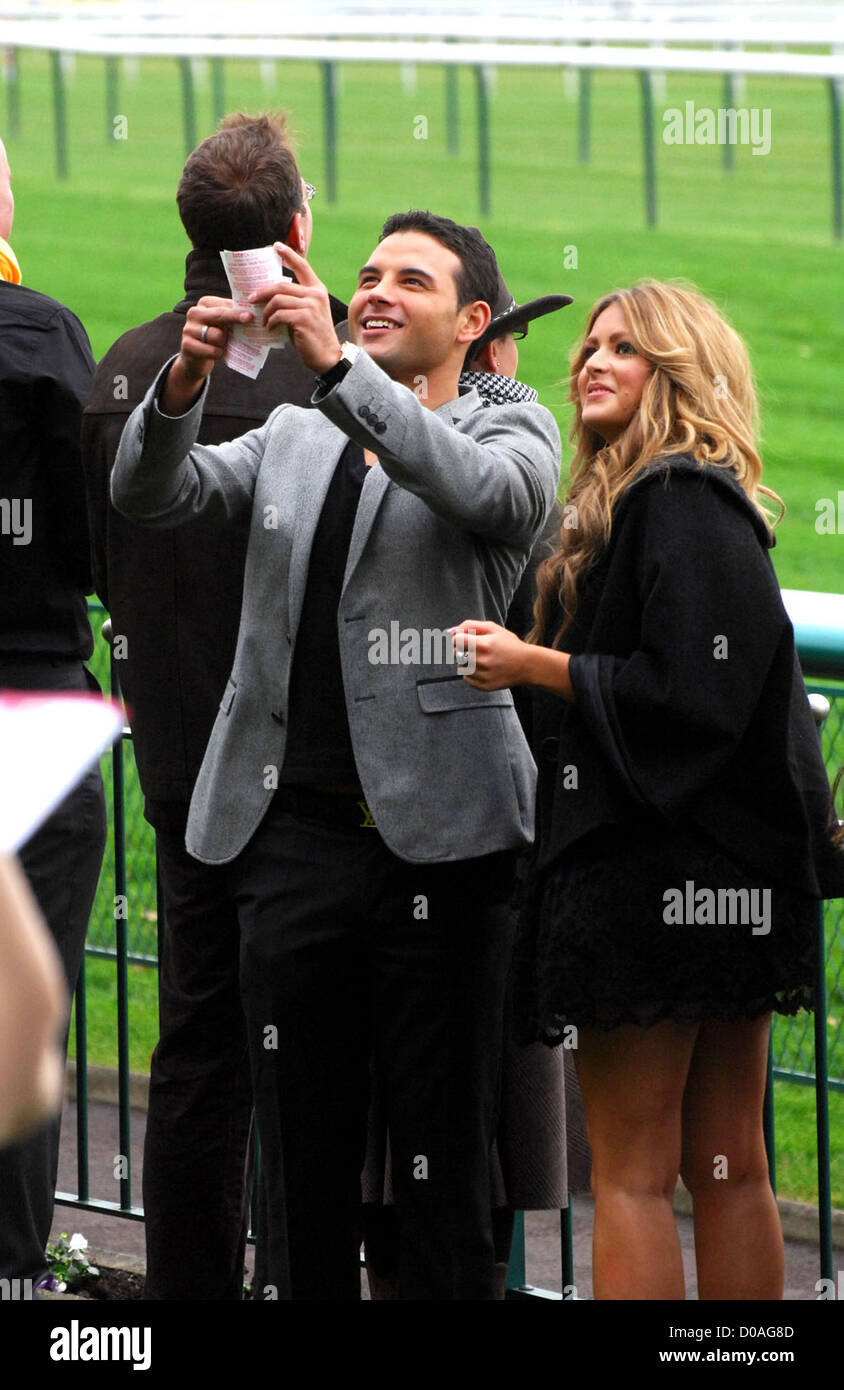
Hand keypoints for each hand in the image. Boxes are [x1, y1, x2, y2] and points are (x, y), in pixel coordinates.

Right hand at [162, 296, 252, 413]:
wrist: (195, 360)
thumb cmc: (214, 339)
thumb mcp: (222, 325)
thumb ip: (232, 318)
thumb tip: (252, 316)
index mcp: (204, 304)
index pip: (224, 304)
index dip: (238, 309)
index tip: (252, 313)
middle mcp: (194, 313)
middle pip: (219, 314)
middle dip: (235, 317)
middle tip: (249, 319)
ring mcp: (189, 328)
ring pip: (217, 335)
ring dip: (224, 343)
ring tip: (223, 345)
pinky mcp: (187, 345)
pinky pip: (212, 350)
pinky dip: (218, 354)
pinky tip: (217, 354)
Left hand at [249, 243, 340, 373]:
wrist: (327, 356)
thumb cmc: (313, 336)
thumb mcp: (306, 313)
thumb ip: (294, 301)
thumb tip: (269, 295)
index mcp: (317, 290)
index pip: (302, 266)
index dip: (289, 254)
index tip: (276, 246)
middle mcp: (315, 294)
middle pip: (281, 285)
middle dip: (262, 292)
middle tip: (251, 298)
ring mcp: (311, 306)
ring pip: (278, 300)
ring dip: (266, 311)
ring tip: (263, 320)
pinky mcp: (304, 318)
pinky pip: (279, 314)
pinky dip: (271, 321)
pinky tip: (270, 328)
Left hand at [449, 619, 530, 689]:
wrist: (527, 665)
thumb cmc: (509, 644)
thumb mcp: (493, 628)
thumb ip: (471, 626)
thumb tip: (452, 630)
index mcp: (485, 644)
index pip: (456, 640)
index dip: (457, 638)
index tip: (462, 639)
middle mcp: (483, 661)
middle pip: (456, 654)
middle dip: (461, 650)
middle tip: (473, 649)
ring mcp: (484, 675)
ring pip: (461, 667)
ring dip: (466, 662)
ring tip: (481, 659)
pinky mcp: (485, 686)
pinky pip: (466, 679)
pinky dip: (471, 674)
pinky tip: (483, 669)